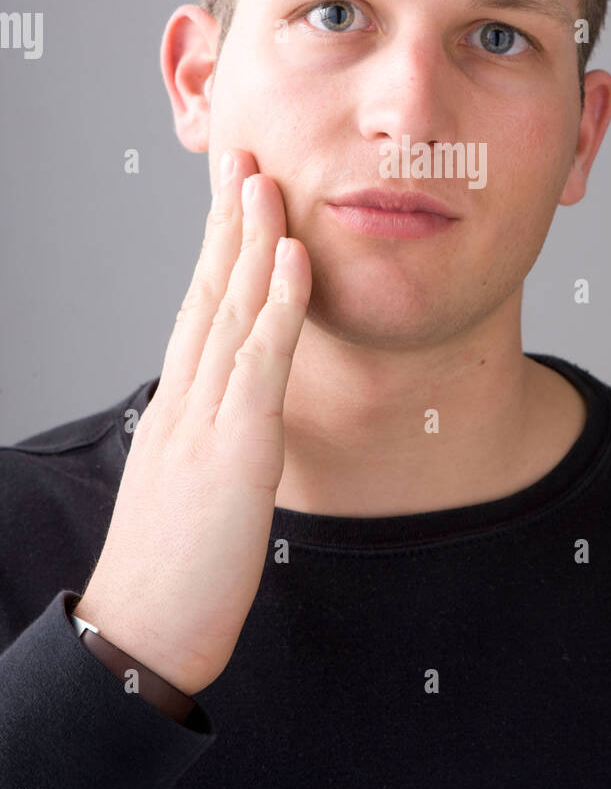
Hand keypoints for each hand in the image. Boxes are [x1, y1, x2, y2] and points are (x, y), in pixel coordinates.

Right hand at [73, 149, 310, 695]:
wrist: (139, 633)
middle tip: (242, 154)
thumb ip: (208, 436)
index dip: (217, 247)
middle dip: (227, 219)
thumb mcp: (190, 483)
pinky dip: (279, 305)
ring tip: (266, 179)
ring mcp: (204, 417)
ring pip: (229, 311)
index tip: (233, 197)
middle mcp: (185, 396)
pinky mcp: (232, 448)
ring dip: (250, 240)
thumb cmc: (171, 568)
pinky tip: (293, 258)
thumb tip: (228, 411)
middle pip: (207, 290)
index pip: (199, 307)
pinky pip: (260, 363)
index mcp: (179, 403)